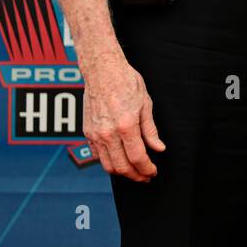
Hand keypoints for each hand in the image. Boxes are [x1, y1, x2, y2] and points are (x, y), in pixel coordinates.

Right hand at [82, 57, 164, 182]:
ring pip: (107, 165)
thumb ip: (150, 130)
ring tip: (134, 171)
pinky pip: (97, 155)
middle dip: (136, 176)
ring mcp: (95, 134)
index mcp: (126, 126)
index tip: (153, 172)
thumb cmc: (126, 82)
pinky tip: (119, 159)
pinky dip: (108, 162)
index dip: (147, 169)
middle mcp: (108, 133)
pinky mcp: (87, 132)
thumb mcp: (146, 104)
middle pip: (121, 167)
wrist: (103, 71)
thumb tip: (158, 148)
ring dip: (122, 172)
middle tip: (146, 176)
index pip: (137, 158)